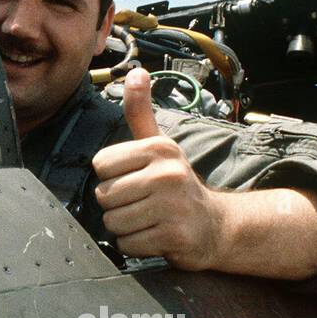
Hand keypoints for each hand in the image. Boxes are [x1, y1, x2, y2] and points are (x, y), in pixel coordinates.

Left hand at [91, 67, 227, 269]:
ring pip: (113, 221)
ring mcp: (172, 206)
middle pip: (104, 194)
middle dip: (117, 205)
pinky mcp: (174, 236)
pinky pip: (128, 244)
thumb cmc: (178, 184)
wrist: (216, 226)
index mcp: (158, 149)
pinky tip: (155, 235)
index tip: (134, 179)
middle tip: (142, 204)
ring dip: (125, 227)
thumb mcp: (160, 146)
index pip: (100, 164)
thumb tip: (136, 72)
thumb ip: (140, 113)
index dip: (112, 177)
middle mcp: (167, 173)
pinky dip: (136, 245)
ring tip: (148, 219)